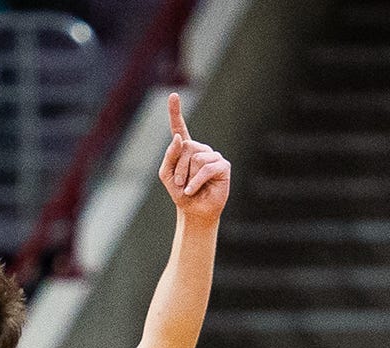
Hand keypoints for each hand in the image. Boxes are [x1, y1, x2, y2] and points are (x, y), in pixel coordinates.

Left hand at [158, 94, 229, 222]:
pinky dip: (196, 181)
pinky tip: (193, 190)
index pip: (180, 127)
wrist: (194, 210)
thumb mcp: (167, 175)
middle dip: (178, 168)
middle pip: (185, 147)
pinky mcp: (223, 166)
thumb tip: (180, 138)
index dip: (175, 112)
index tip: (173, 95)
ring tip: (190, 187)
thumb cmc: (181, 192)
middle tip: (181, 184)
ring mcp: (213, 156)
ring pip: (195, 158)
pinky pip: (206, 168)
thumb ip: (170, 156)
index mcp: (185, 149)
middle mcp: (200, 149)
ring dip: (187, 177)